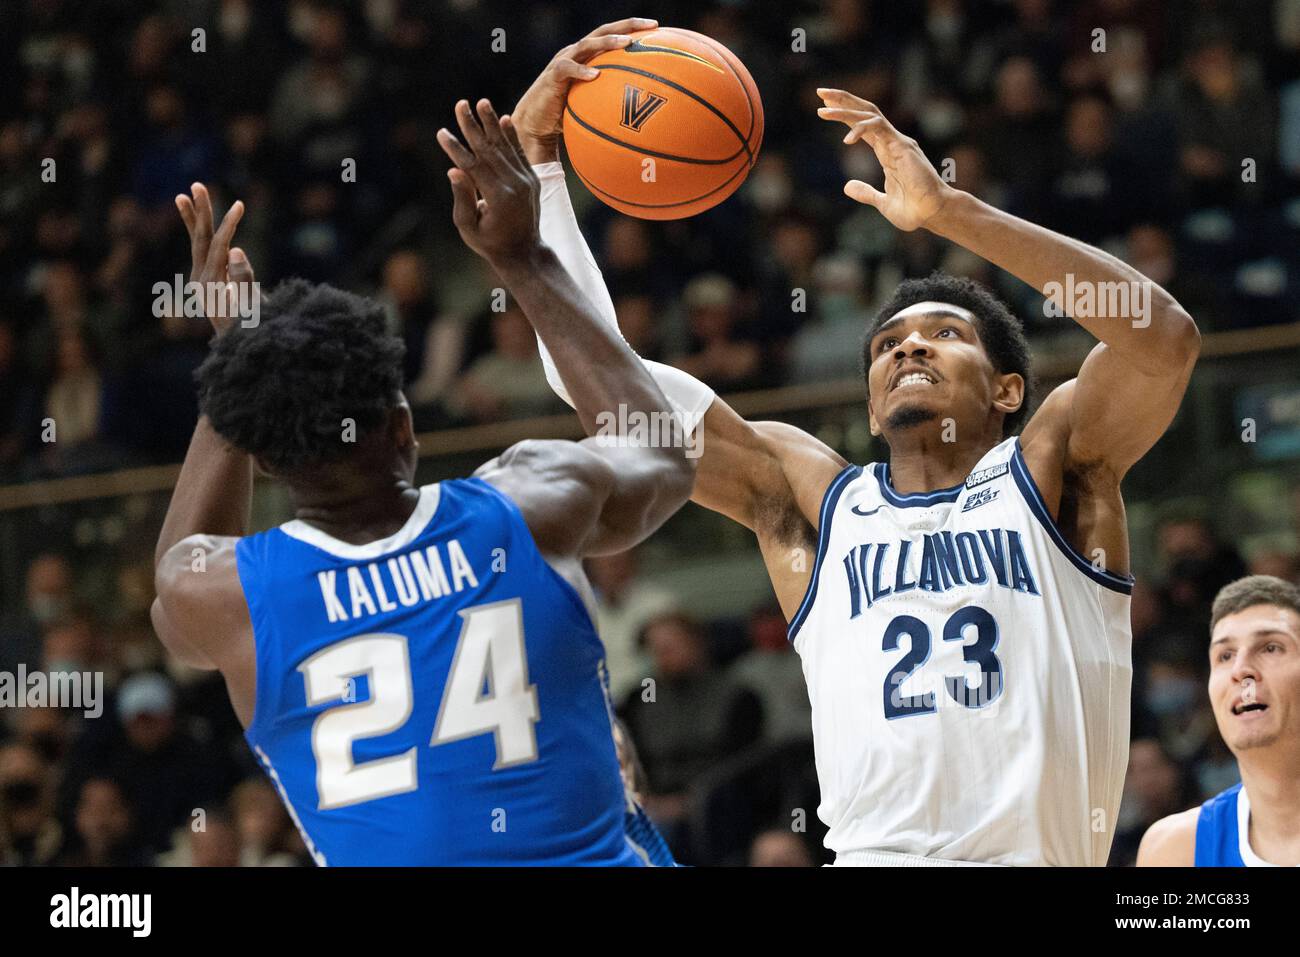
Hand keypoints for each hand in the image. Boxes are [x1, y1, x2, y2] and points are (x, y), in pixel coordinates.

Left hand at [174, 183, 253, 335]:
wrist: (242, 347)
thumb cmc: (253, 328)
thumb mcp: (253, 305)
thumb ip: (244, 278)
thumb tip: (236, 250)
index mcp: (212, 284)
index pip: (219, 247)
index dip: (229, 225)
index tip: (239, 205)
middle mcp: (201, 279)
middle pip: (200, 240)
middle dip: (201, 212)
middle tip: (197, 185)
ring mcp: (201, 280)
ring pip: (197, 243)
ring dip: (194, 218)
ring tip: (183, 195)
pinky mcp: (206, 279)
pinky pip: (202, 251)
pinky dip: (198, 232)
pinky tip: (194, 218)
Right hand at [437, 99, 542, 264]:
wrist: (525, 252)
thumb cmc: (491, 243)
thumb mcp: (469, 228)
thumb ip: (462, 199)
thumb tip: (454, 169)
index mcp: (498, 197)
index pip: (473, 165)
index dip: (456, 148)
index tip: (441, 132)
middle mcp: (515, 184)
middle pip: (489, 149)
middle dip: (472, 125)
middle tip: (460, 104)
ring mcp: (526, 180)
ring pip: (506, 146)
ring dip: (492, 122)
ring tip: (481, 102)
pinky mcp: (532, 178)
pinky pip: (520, 152)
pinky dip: (512, 135)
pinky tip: (504, 118)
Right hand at [511, 17, 657, 164]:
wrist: (536, 123)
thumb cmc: (566, 115)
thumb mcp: (593, 104)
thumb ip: (611, 99)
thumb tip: (643, 115)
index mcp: (587, 56)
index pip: (612, 35)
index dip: (633, 28)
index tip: (657, 27)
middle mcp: (576, 53)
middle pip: (603, 31)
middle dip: (628, 25)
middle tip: (651, 26)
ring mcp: (564, 61)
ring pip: (587, 44)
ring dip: (607, 42)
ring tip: (626, 43)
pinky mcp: (552, 75)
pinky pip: (567, 68)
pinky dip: (581, 70)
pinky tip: (595, 75)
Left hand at [816, 89, 953, 231]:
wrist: (933, 214)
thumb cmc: (915, 210)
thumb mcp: (882, 202)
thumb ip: (866, 193)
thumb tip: (847, 187)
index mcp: (888, 152)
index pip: (864, 125)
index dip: (846, 115)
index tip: (825, 108)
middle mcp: (893, 142)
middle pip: (866, 111)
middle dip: (844, 100)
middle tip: (821, 92)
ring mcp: (898, 142)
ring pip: (870, 114)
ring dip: (846, 108)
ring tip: (823, 109)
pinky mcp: (902, 146)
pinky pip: (879, 129)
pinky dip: (862, 129)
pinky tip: (847, 138)